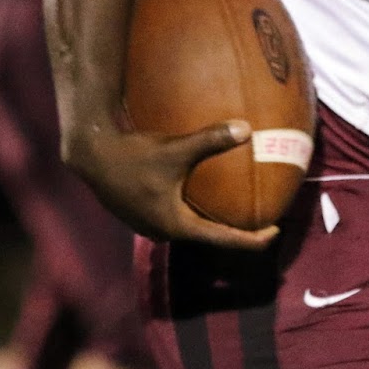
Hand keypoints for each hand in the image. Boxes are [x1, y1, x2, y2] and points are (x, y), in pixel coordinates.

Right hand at [64, 117, 277, 249]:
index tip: (275, 231)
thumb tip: (247, 129)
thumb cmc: (135, 155)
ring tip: (238, 210)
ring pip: (191, 227)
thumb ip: (212, 140)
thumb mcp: (177, 148)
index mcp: (175, 225)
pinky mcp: (141, 214)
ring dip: (214, 221)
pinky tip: (204, 194)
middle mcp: (163, 231)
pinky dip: (196, 210)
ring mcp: (150, 225)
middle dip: (236, 232)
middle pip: (208, 237)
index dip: (251, 239)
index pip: (222, 239)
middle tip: (263, 221)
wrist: (92, 155)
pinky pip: (178, 216)